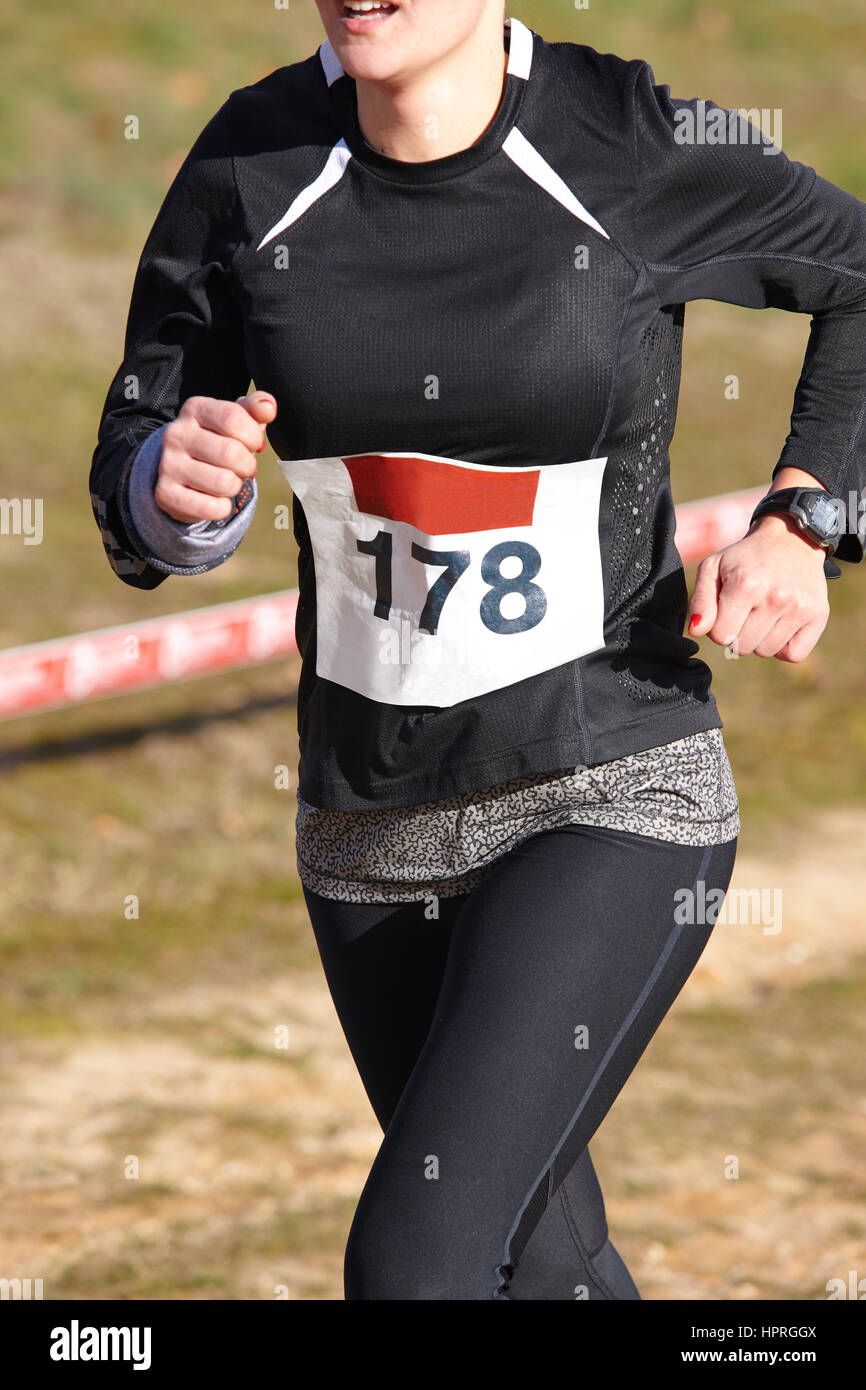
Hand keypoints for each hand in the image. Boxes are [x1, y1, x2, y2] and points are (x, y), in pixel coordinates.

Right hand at [154, 391, 277, 522]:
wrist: (181, 471)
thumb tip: (268, 406)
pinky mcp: (165, 495)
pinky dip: (222, 508)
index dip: (252, 436)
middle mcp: (176, 434)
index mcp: (194, 409)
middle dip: (247, 465)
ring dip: (235, 486)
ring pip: (223, 483)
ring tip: (226, 480)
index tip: (252, 443)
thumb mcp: (236, 419)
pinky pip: (211, 508)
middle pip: (231, 453)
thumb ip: (255, 409)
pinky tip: (214, 498)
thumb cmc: (218, 441)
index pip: (233, 418)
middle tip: (241, 467)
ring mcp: (168, 465)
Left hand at [686, 513, 830, 661]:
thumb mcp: (713, 568)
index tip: (726, 609)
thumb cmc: (745, 558)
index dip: (718, 626)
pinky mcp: (818, 615)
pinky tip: (780, 626)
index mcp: (745, 585)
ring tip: (763, 612)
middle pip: (742, 647)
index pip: (720, 636)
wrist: (791, 539)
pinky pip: (793, 655)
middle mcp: (775, 598)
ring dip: (759, 638)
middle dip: (738, 633)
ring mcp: (799, 608)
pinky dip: (784, 647)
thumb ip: (701, 601)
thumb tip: (696, 631)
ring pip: (765, 652)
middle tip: (746, 609)